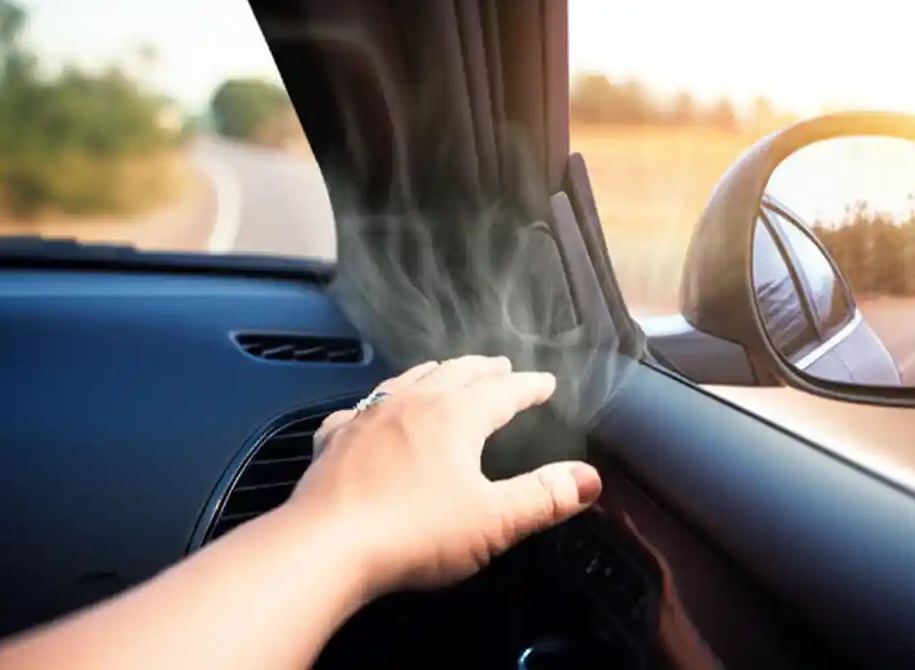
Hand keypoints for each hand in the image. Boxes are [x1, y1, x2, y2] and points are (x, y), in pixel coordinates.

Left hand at [283, 355, 602, 595]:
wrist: (324, 547)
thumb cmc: (413, 533)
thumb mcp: (493, 521)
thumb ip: (544, 497)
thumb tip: (589, 479)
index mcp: (455, 416)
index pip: (502, 391)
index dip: (528, 386)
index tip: (545, 383)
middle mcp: (410, 404)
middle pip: (454, 373)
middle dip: (482, 369)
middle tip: (500, 367)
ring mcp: (366, 418)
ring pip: (406, 380)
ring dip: (433, 374)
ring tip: (445, 373)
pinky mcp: (332, 442)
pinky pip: (359, 410)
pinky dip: (377, 405)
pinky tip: (371, 414)